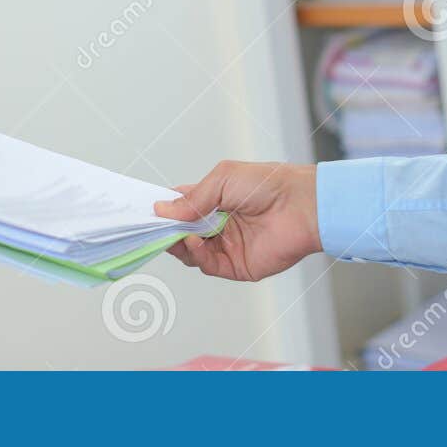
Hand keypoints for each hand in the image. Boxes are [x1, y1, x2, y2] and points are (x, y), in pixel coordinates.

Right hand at [153, 161, 320, 281]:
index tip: (144, 211)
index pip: (179, 208)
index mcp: (212, 200)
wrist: (302, 207)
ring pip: (190, 252)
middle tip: (151, 227)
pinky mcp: (236, 266)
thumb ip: (192, 199)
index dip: (162, 210)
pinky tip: (194, 242)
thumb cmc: (267, 184)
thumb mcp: (222, 180)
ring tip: (175, 233)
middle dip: (165, 231)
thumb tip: (161, 210)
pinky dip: (196, 255)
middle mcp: (216, 224)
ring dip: (178, 244)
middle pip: (180, 233)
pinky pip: (208, 265)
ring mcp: (225, 246)